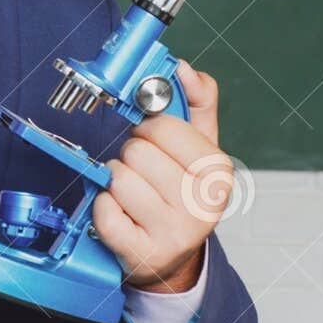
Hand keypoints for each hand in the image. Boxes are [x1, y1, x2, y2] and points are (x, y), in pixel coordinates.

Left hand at [92, 61, 228, 293]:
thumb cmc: (180, 193)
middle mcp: (202, 205)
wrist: (170, 255)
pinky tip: (122, 216)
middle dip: (131, 157)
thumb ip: (196, 100)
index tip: (154, 142)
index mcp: (218, 172)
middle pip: (136, 152)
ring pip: (117, 180)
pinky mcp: (143, 254)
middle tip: (143, 174)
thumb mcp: (198, 146)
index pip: (163, 127)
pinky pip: (103, 211)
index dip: (149, 129)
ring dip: (115, 183)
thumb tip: (183, 67)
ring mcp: (174, 233)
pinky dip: (103, 208)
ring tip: (133, 197)